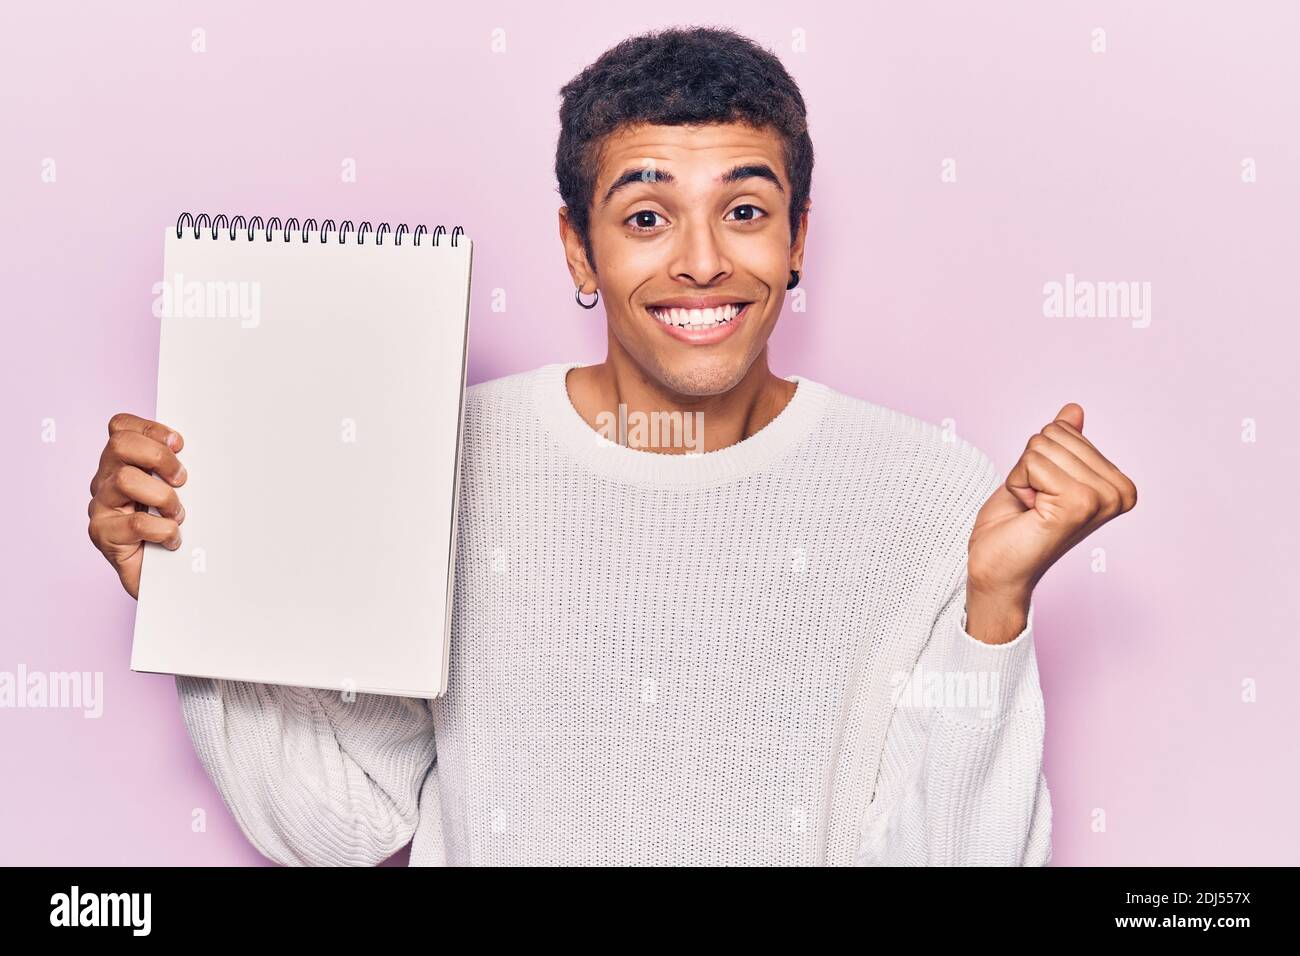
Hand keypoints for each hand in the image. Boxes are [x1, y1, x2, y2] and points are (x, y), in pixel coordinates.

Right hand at [87, 414, 187, 598]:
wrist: (162, 577)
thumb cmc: (171, 528)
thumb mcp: (176, 491)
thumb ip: (175, 468)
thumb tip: (202, 450)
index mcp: (121, 463)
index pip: (120, 427)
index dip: (150, 428)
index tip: (179, 444)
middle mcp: (105, 481)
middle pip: (119, 445)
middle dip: (158, 457)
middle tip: (181, 479)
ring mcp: (100, 507)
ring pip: (126, 480)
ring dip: (163, 497)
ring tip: (177, 514)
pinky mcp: (103, 535)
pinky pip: (137, 523)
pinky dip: (164, 530)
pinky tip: (173, 540)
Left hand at [968, 403, 1137, 611]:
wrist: (996, 569)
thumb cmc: (1015, 527)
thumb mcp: (1040, 474)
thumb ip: (1064, 445)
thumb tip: (1074, 411)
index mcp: (1119, 485)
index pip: (1064, 429)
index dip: (1040, 459)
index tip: (1042, 495)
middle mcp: (1119, 493)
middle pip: (1053, 434)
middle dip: (1030, 466)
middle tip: (1034, 503)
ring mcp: (1101, 499)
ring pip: (1041, 446)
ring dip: (1023, 477)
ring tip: (1032, 509)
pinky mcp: (1078, 504)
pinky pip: (1032, 461)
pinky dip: (1018, 484)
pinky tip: (1029, 512)